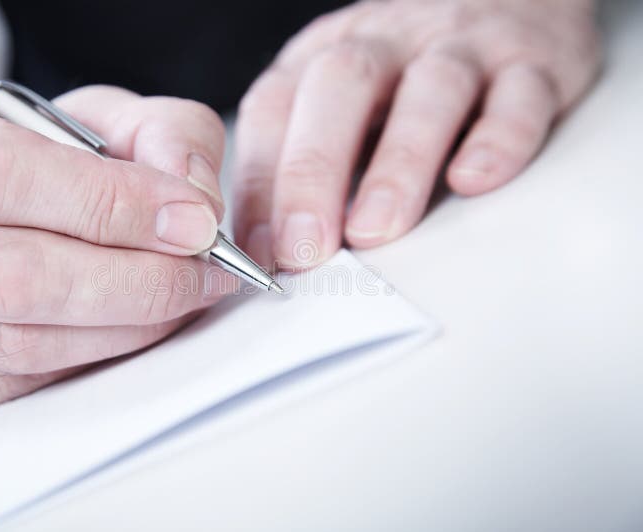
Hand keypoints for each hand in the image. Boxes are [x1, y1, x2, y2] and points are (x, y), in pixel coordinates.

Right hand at [0, 86, 233, 417]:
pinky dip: (90, 363)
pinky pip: (16, 388)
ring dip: (125, 329)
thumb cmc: (10, 152)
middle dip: (136, 283)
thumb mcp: (84, 112)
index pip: (3, 176)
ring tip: (180, 302)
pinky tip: (126, 332)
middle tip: (206, 275)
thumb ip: (155, 132)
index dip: (111, 206)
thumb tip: (197, 202)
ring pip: (19, 346)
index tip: (194, 222)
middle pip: (14, 278)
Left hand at [234, 0, 600, 267]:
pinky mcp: (530, 63)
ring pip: (429, 90)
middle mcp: (385, 44)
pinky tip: (473, 181)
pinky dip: (498, 139)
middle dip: (313, 172)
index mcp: (325, 57)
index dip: (259, 181)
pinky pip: (518, 94)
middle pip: (340, 86)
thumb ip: (305, 166)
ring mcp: (459, 48)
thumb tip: (273, 251)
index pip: (273, 108)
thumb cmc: (405, 77)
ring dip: (398, 164)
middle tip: (306, 247)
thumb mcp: (339, 107)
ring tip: (377, 230)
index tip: (260, 252)